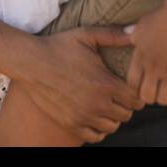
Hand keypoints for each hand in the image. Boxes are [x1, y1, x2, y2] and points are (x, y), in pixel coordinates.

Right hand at [11, 26, 143, 142]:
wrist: (30, 62)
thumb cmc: (58, 46)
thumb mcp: (86, 35)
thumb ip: (113, 35)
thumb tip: (135, 31)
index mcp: (106, 83)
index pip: (136, 99)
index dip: (135, 93)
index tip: (128, 88)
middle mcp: (98, 104)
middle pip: (127, 114)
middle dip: (125, 105)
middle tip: (117, 96)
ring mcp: (83, 116)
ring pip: (112, 127)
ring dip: (113, 117)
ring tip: (106, 106)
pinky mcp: (70, 123)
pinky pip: (95, 136)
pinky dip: (98, 129)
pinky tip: (94, 117)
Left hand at [124, 3, 166, 105]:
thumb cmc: (163, 16)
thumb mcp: (142, 25)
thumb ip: (133, 35)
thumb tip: (125, 34)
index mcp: (140, 56)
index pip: (132, 84)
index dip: (136, 89)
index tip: (142, 85)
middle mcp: (153, 66)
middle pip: (146, 96)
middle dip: (148, 97)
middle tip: (154, 90)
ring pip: (163, 100)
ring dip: (164, 98)